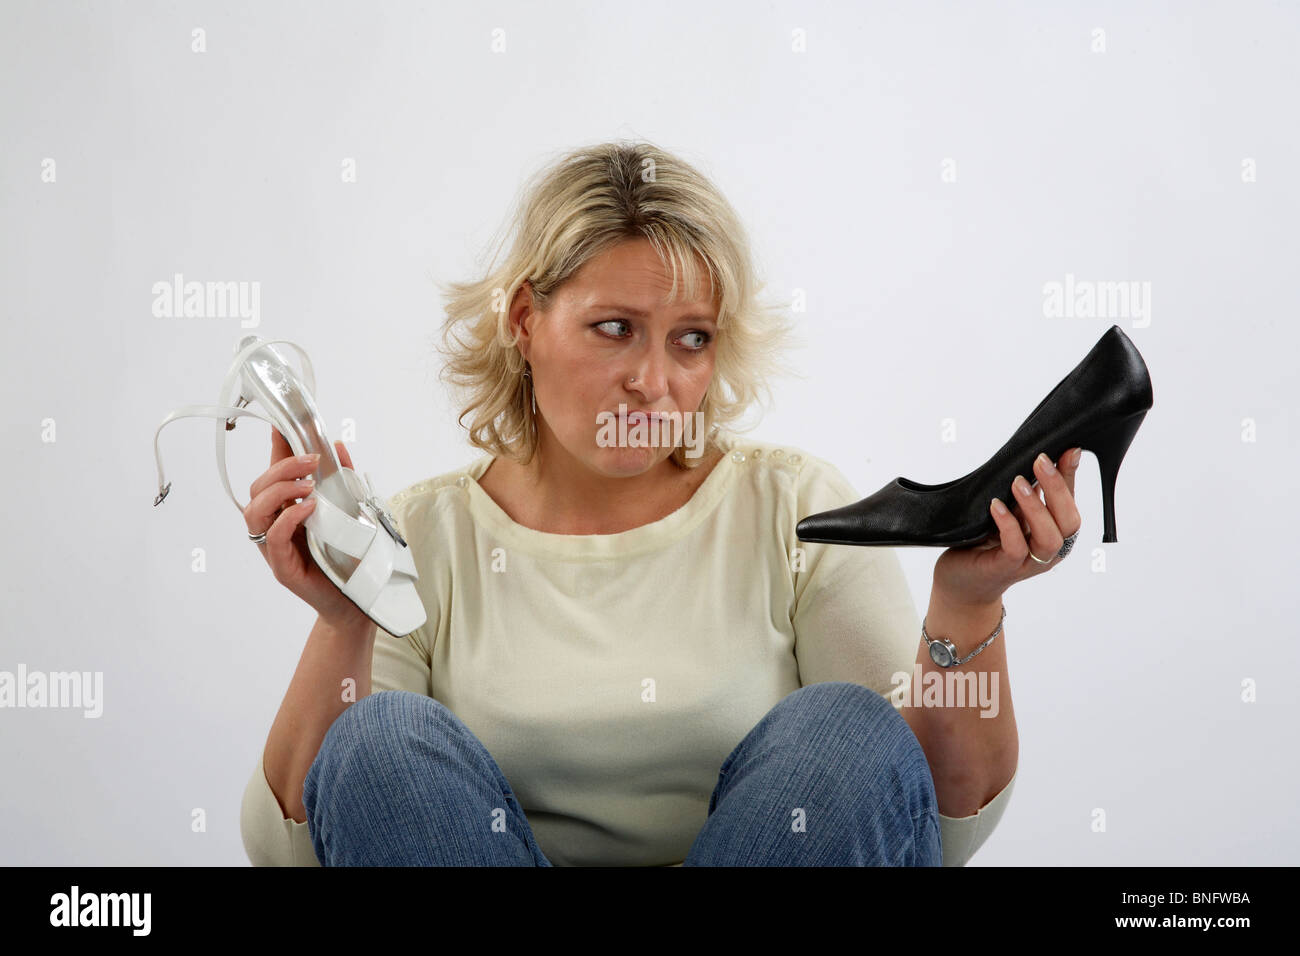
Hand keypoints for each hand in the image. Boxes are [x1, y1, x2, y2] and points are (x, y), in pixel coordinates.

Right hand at [244, 428, 367, 627]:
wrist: (358, 602)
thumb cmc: (351, 558)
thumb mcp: (352, 511)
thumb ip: (343, 480)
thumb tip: (338, 446)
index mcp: (288, 511)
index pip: (273, 474)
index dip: (275, 448)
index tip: (282, 424)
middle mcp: (275, 527)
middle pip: (258, 489)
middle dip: (281, 467)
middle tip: (311, 461)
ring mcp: (275, 549)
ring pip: (254, 511)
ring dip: (280, 490)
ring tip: (309, 486)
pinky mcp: (282, 569)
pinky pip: (273, 538)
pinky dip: (288, 518)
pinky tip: (309, 508)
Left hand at [933, 447, 1083, 607]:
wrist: (962, 580)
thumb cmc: (988, 541)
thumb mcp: (1013, 511)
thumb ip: (1032, 489)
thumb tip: (1045, 455)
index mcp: (1056, 533)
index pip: (1071, 502)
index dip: (1071, 476)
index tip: (1068, 450)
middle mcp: (1049, 550)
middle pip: (1070, 522)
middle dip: (1057, 488)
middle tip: (1040, 461)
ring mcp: (1029, 562)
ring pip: (1049, 538)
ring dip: (1036, 507)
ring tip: (1018, 482)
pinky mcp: (1005, 569)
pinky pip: (1015, 548)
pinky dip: (1008, 525)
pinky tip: (996, 506)